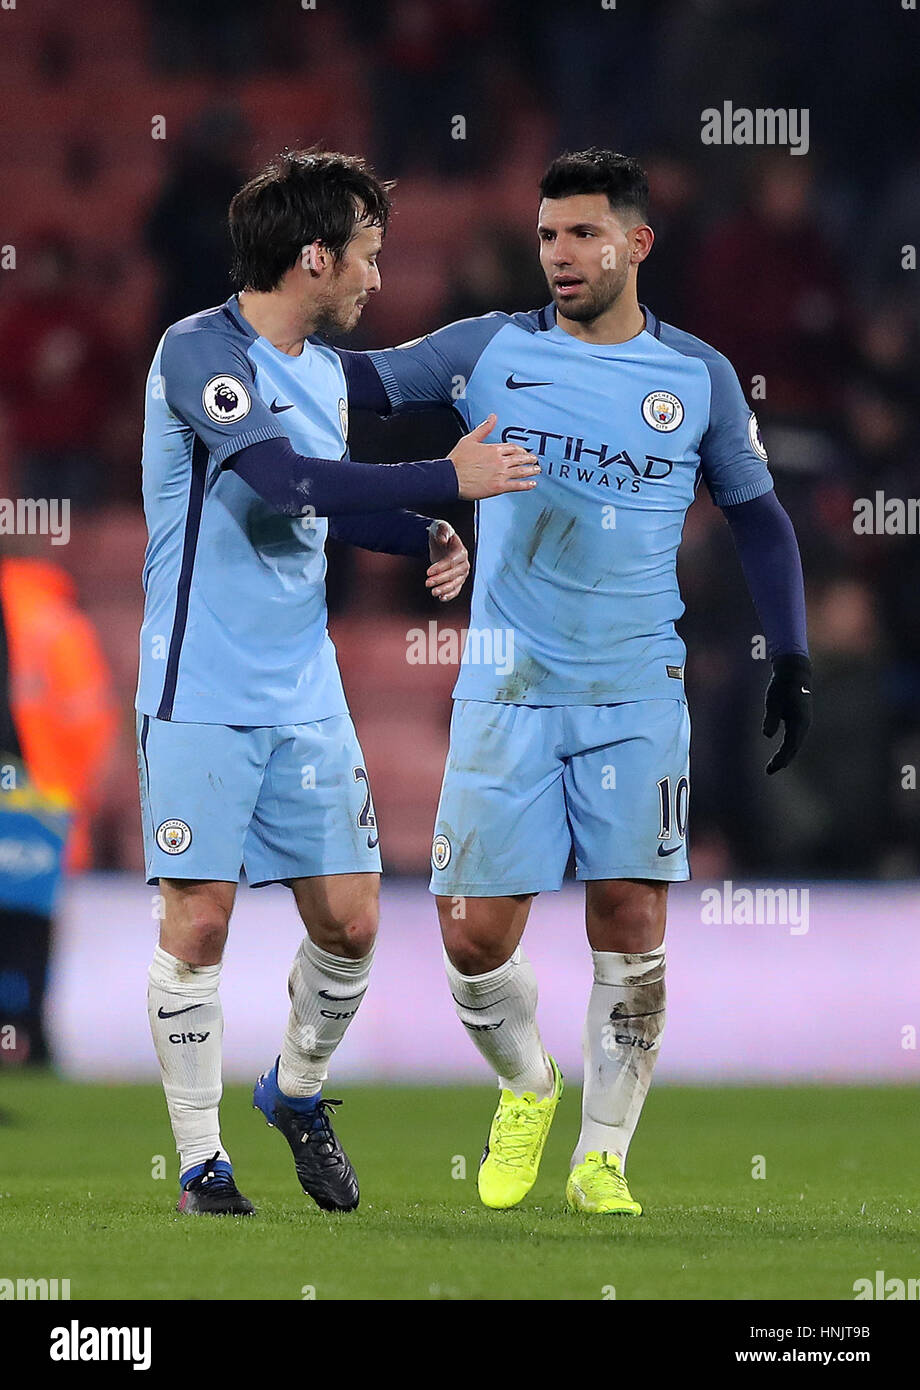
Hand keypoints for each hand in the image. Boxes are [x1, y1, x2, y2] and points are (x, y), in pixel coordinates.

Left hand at [425, 521, 468, 601]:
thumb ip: (442, 531)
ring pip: (455, 584)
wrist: (440, 540)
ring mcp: (462, 573)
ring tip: (433, 592)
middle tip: (427, 583)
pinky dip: (450, 595)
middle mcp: (464, 564)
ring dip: (444, 589)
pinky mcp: (457, 580)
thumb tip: (443, 540)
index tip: (428, 572)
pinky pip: (456, 589)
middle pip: (453, 574)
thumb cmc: (440, 533)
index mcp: (461, 552)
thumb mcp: (440, 527)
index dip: (440, 568)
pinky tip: (441, 598)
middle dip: (440, 580)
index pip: (451, 562)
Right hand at [448, 414, 539, 499]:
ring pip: (521, 471)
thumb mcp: (470, 439)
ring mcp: (500, 474)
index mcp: (494, 449)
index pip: (512, 447)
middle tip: (534, 460)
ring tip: (537, 470)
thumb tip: (492, 417)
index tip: (523, 451)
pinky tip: (532, 484)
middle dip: (529, 458)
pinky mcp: (498, 487)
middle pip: (520, 458)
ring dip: (531, 470)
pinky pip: (517, 485)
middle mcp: (499, 461)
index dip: (520, 449)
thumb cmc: (457, 461)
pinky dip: (526, 485)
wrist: (450, 477)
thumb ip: (484, 428)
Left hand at [763, 653, 811, 773]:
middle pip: (794, 747)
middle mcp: (804, 724)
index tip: (771, 768)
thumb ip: (771, 718)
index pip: (790, 745)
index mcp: (799, 720)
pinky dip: (788, 747)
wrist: (794, 673)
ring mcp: (804, 722)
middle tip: (769, 771)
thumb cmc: (782, 686)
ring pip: (796, 743)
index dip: (781, 758)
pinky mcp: (800, 720)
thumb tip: (767, 735)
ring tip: (774, 766)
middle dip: (782, 760)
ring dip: (786, 755)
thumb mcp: (773, 701)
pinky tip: (781, 753)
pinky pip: (795, 738)